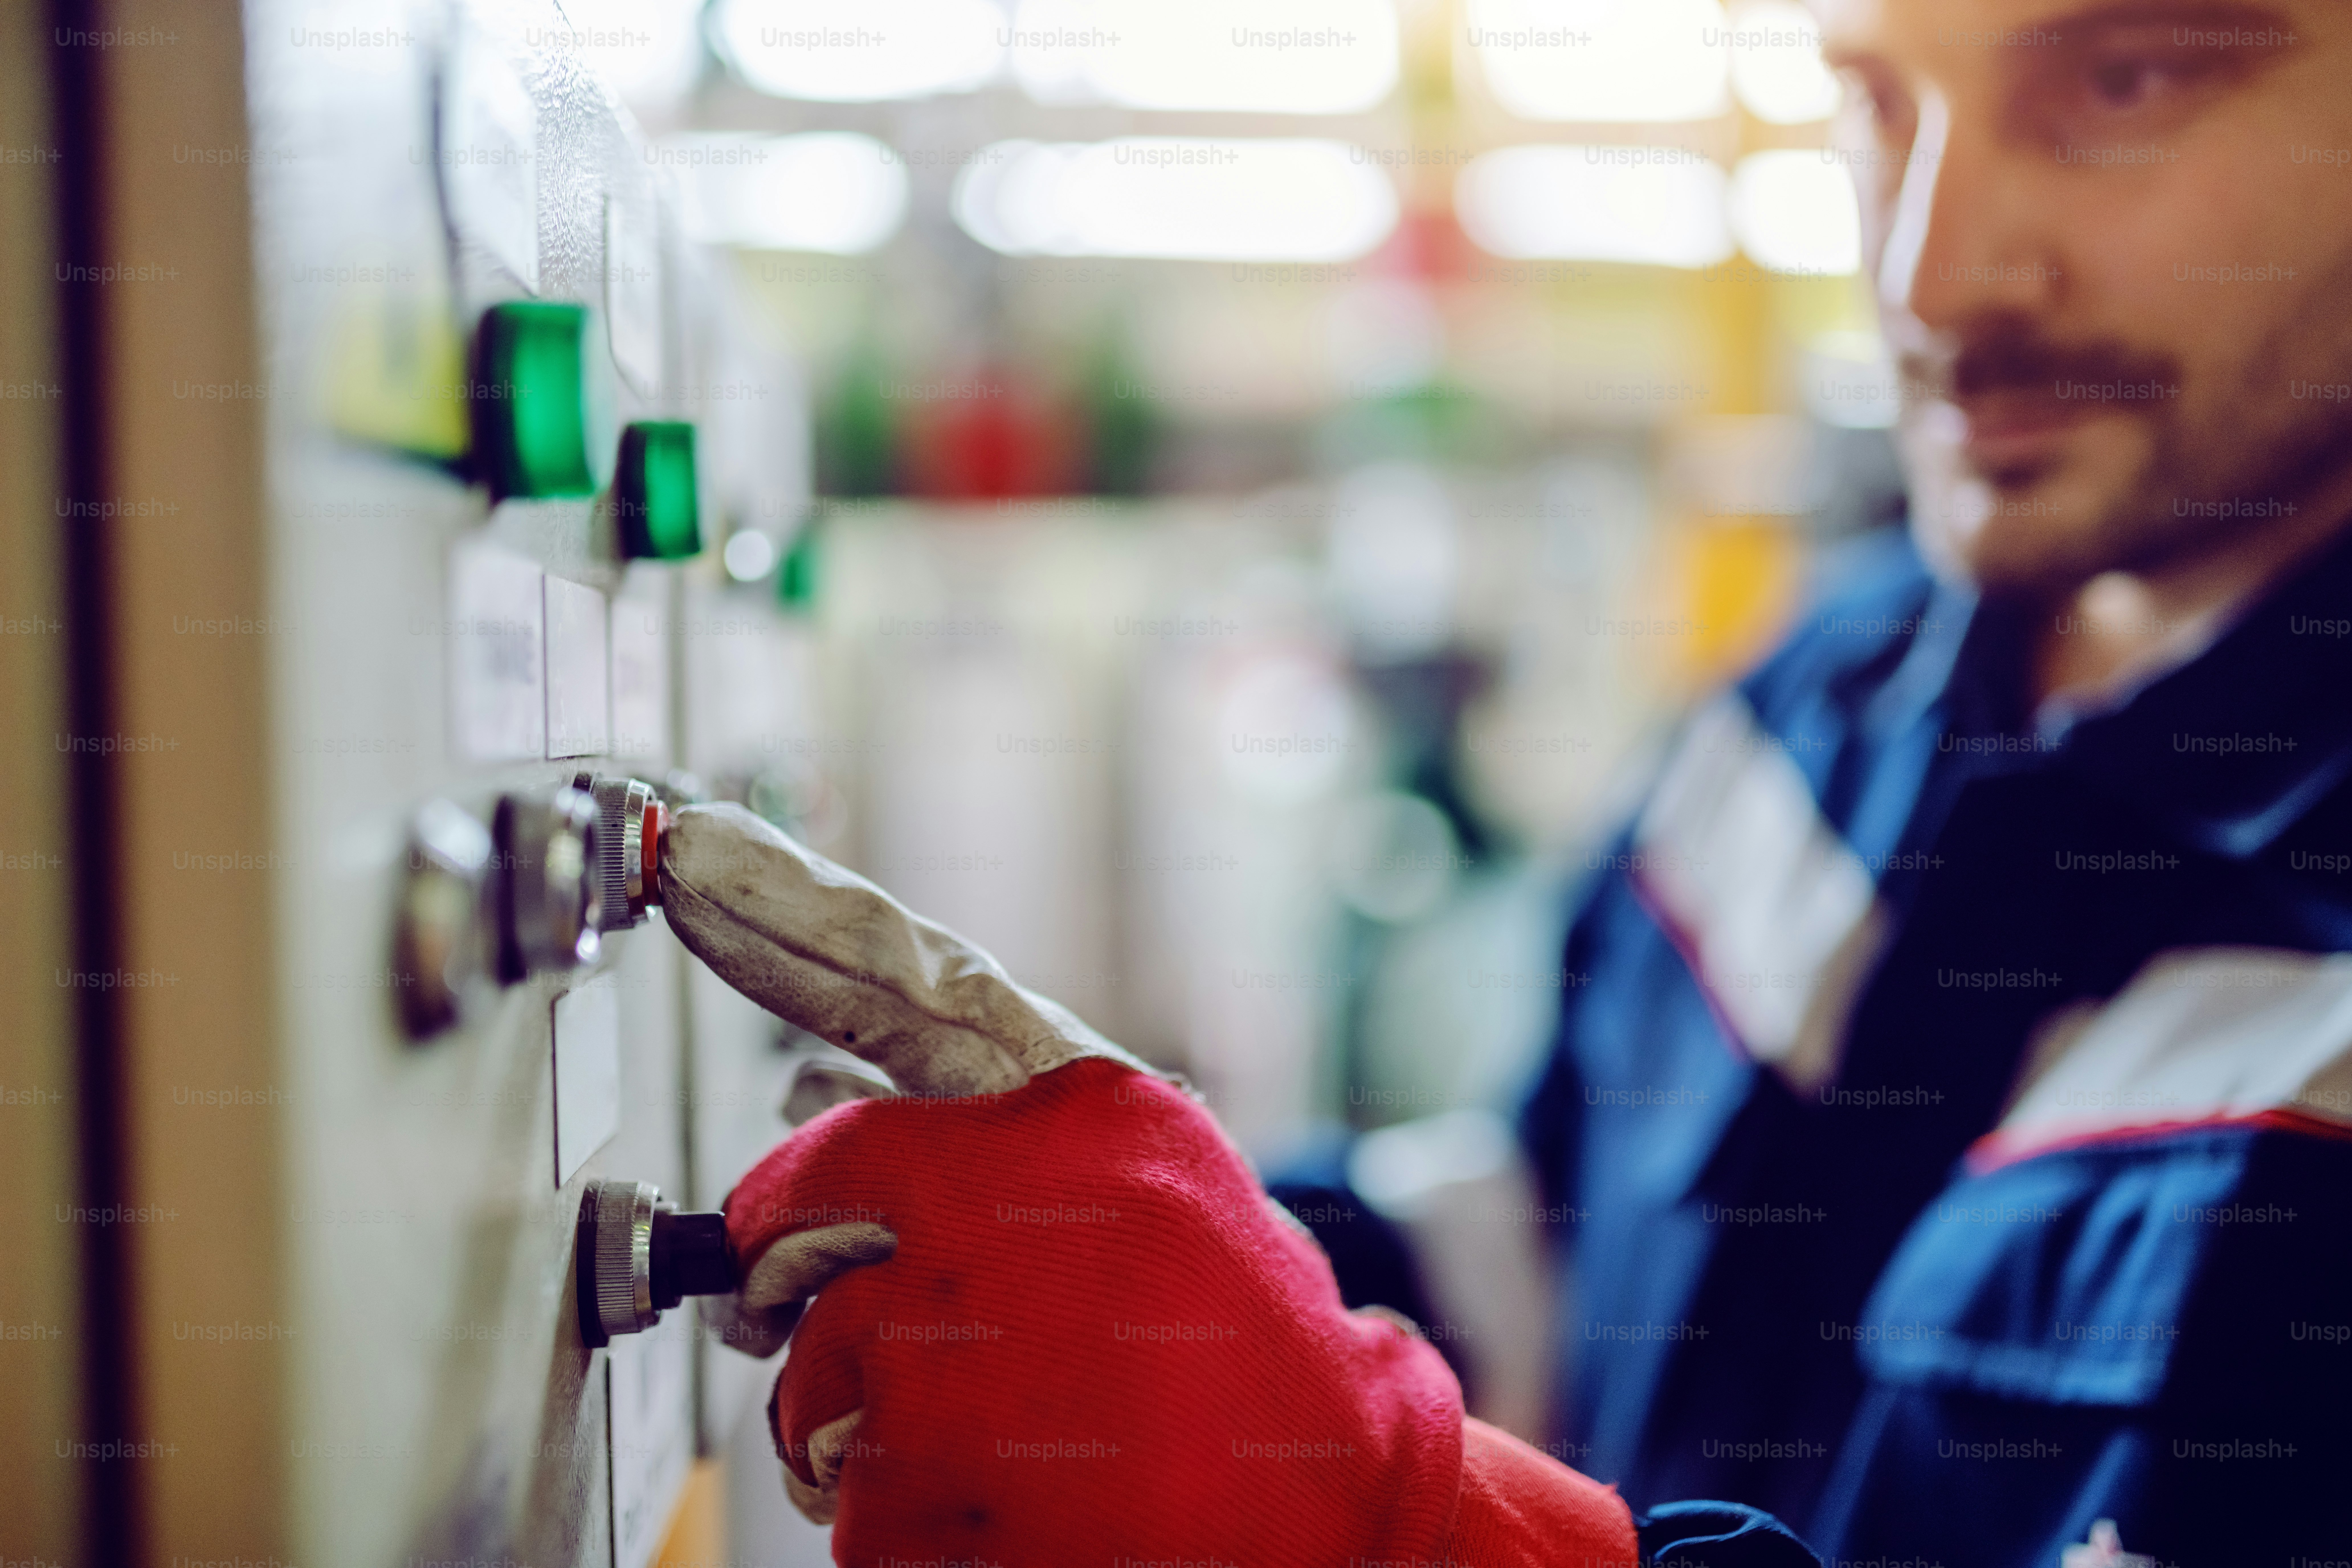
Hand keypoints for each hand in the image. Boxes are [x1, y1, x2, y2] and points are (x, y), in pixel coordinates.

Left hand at [658, 802, 1635, 1562]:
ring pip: (807, 1375)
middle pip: (794, 1210)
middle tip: (909, 1328)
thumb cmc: (1225, 1330)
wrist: (1329, 1488)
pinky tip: (1004, 1497)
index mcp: (1076, 1104)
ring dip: (861, 1424)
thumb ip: (975, 1126)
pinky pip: (839, 1494)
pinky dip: (900, 1516)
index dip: (776, 907)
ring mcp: (962, 1334)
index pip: (886, 974)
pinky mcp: (932, 1468)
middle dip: (805, 1283)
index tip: (690, 855)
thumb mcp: (1134, 1178)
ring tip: (999, 1430)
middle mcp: (1009, 1194)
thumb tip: (806, 1090)